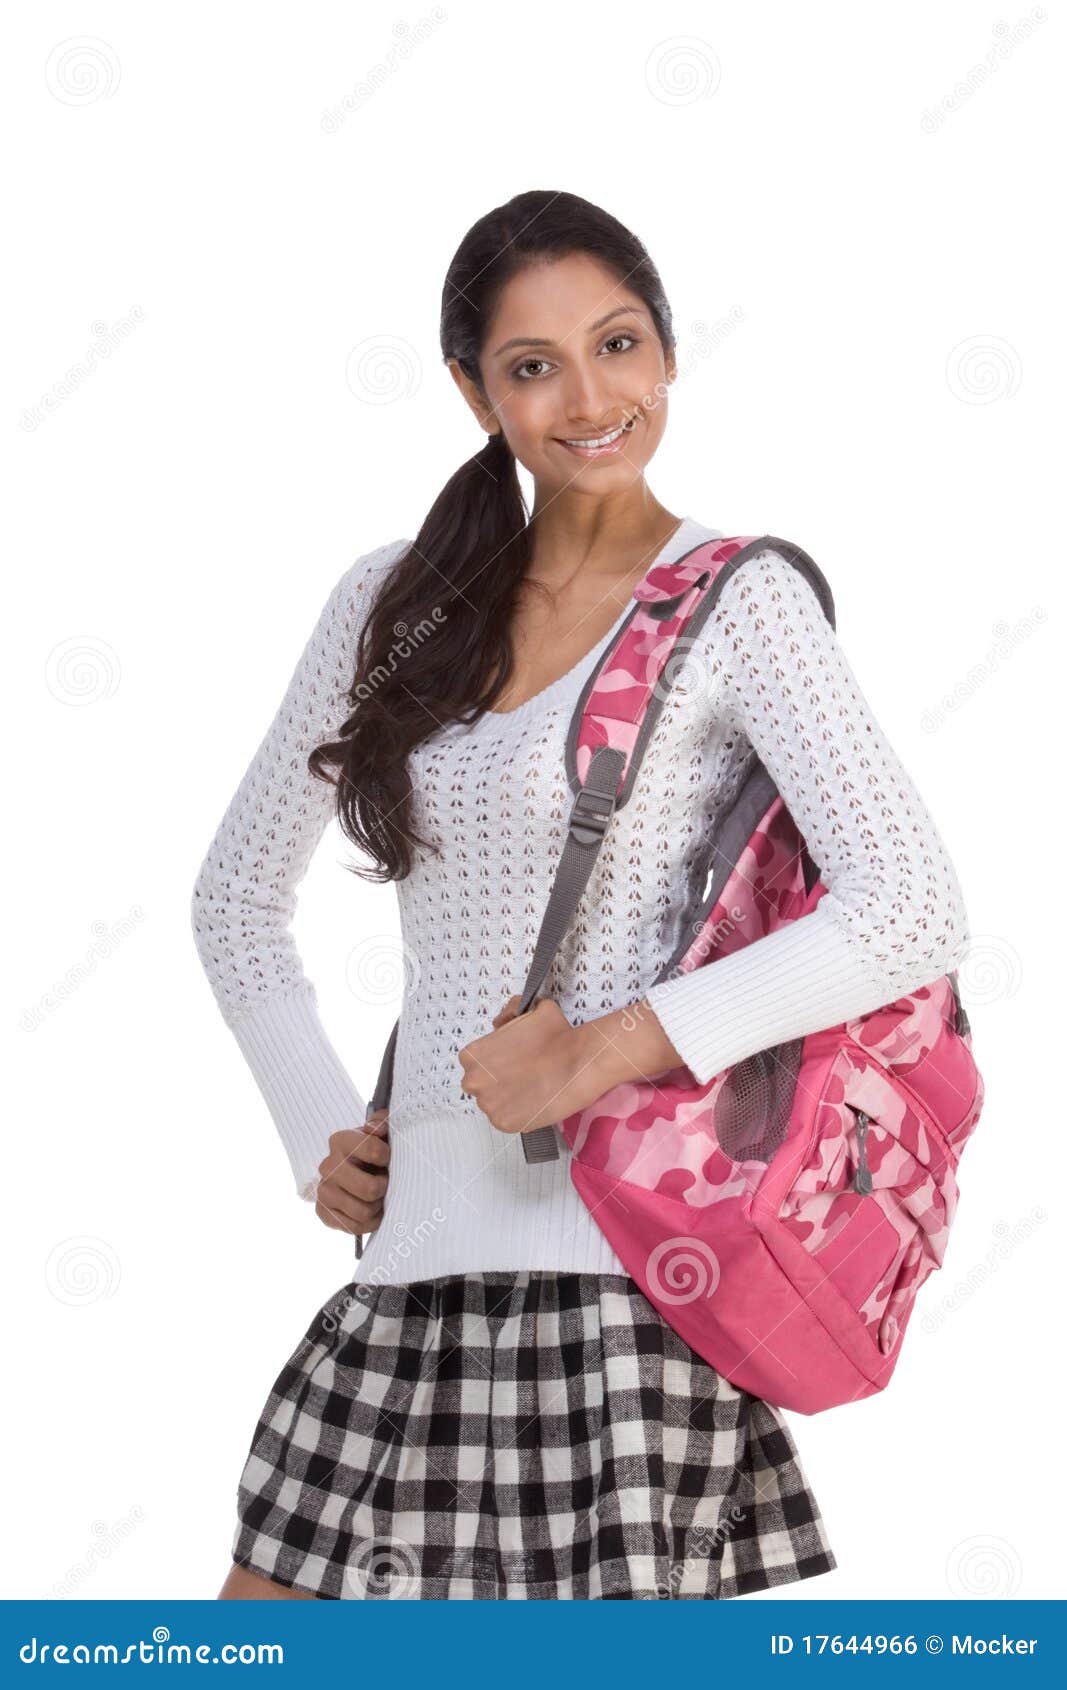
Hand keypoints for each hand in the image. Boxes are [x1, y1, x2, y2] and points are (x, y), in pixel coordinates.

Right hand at [313, 1109, 390, 1234]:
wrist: (356, 1168)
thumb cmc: (374, 1149)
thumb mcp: (381, 1131)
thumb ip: (383, 1122)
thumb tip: (377, 1129)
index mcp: (341, 1140)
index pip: (374, 1150)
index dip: (388, 1157)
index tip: (388, 1158)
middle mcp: (327, 1165)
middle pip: (368, 1189)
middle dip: (384, 1188)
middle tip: (386, 1182)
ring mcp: (323, 1189)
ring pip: (363, 1211)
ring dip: (377, 1206)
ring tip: (379, 1197)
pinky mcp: (323, 1211)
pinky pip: (353, 1227)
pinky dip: (369, 1222)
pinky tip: (371, 1210)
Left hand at [459, 995, 612, 1135]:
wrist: (577, 1063)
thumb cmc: (556, 1035)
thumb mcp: (533, 1008)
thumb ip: (511, 1011)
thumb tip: (500, 1022)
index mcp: (473, 1055)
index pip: (475, 1062)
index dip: (494, 1062)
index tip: (511, 1061)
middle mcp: (473, 1081)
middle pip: (480, 1084)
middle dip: (497, 1081)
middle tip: (522, 1075)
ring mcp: (488, 1105)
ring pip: (493, 1103)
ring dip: (507, 1098)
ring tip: (531, 1088)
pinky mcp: (504, 1124)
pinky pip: (507, 1120)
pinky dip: (519, 1114)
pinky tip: (535, 1101)